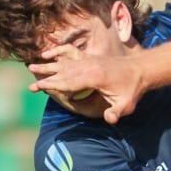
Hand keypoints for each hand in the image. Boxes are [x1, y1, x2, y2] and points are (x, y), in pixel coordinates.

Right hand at [28, 50, 145, 123]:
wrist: (141, 70)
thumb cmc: (132, 89)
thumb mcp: (126, 104)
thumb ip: (116, 112)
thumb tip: (110, 119)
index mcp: (94, 77)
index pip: (69, 82)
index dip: (53, 85)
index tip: (39, 87)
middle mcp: (88, 66)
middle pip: (62, 70)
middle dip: (45, 75)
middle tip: (30, 79)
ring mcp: (88, 60)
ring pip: (63, 61)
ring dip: (47, 64)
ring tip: (31, 66)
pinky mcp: (90, 58)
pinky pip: (70, 52)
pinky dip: (58, 51)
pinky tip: (48, 53)